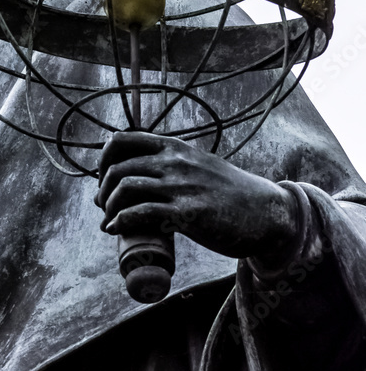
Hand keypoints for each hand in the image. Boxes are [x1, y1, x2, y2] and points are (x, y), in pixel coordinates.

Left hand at [96, 132, 299, 268]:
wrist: (267, 212)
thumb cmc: (230, 193)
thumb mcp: (199, 164)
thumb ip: (174, 163)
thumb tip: (143, 173)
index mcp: (174, 148)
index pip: (121, 140)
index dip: (104, 161)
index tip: (105, 180)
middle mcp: (174, 162)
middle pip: (118, 168)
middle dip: (103, 190)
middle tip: (104, 207)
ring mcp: (181, 187)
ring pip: (126, 188)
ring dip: (109, 207)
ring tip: (110, 221)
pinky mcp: (189, 213)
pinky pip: (142, 213)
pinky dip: (121, 221)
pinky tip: (115, 229)